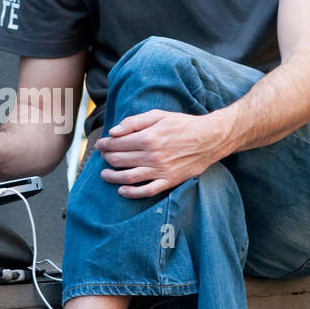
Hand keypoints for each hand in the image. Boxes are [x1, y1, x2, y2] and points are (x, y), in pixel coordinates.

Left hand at [95, 109, 225, 197]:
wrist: (209, 138)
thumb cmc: (183, 125)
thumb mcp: (158, 115)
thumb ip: (133, 122)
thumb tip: (113, 132)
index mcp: (148, 138)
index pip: (117, 144)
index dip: (104, 145)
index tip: (100, 144)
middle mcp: (152, 156)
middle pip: (120, 160)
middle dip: (107, 158)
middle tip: (103, 156)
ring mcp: (160, 171)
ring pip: (128, 178)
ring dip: (112, 177)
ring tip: (105, 174)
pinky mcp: (169, 181)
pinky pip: (147, 191)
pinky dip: (132, 193)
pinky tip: (122, 191)